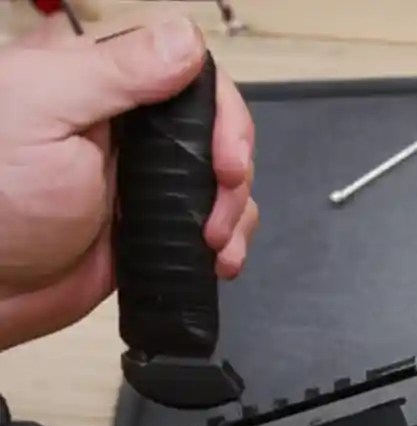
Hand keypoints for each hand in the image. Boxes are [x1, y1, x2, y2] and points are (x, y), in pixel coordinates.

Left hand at [0, 15, 257, 350]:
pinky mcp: (152, 220)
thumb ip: (113, 71)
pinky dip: (228, 239)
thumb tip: (185, 39)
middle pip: (215, 125)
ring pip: (222, 175)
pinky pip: (212, 219)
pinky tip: (218, 256)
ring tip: (215, 241)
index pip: (187, 69)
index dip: (221, 110)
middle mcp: (124, 124)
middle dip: (233, 165)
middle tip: (223, 195)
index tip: (222, 156)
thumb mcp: (40, 114)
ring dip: (235, 208)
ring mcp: (142, 175)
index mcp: (94, 81)